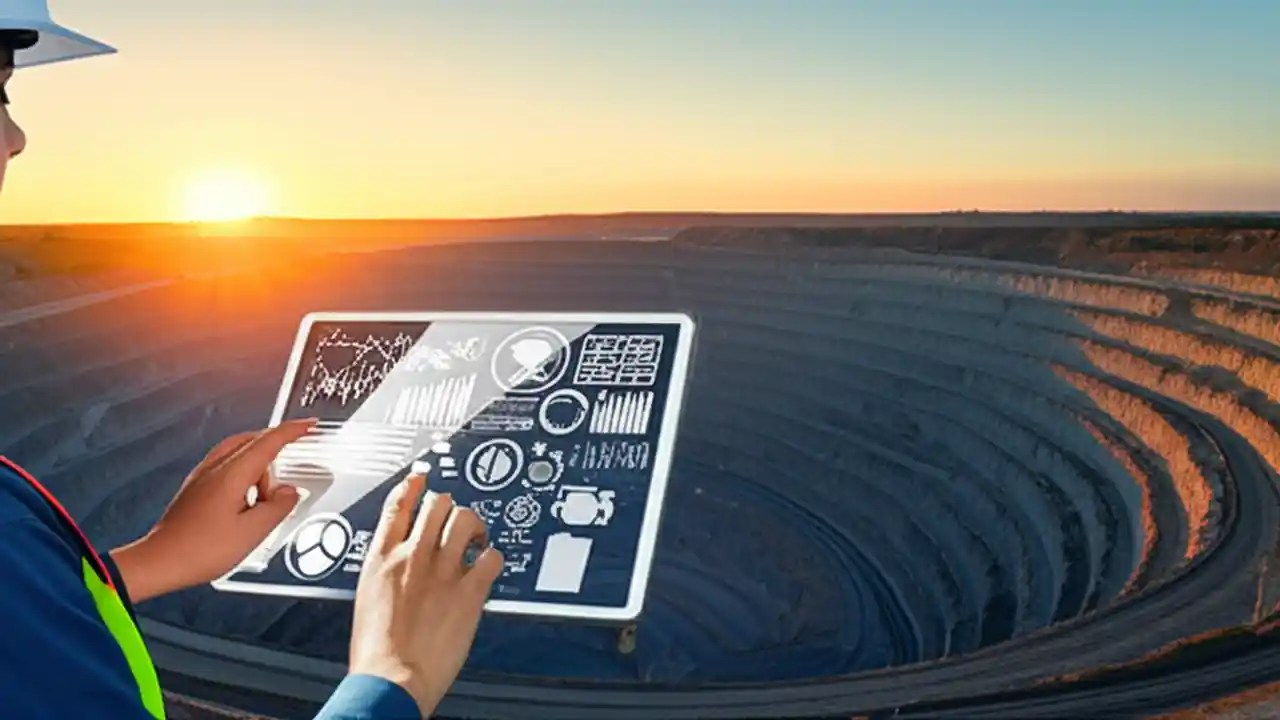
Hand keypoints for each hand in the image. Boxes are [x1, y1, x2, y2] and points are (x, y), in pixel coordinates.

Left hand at [110, 419, 316, 601]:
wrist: (158, 562)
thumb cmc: (200, 550)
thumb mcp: (252, 533)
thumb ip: (277, 508)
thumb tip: (289, 492)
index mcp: (231, 474)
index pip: (268, 442)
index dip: (292, 431)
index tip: (308, 424)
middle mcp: (214, 469)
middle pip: (250, 441)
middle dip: (275, 446)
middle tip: (290, 463)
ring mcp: (201, 478)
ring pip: (236, 453)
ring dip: (258, 465)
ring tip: (266, 496)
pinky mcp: (194, 489)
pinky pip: (225, 466)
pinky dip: (243, 473)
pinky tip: (245, 497)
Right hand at [348, 474, 502, 717]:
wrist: (390, 680)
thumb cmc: (376, 651)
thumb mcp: (370, 598)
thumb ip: (389, 572)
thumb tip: (403, 562)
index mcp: (381, 559)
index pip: (398, 505)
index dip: (412, 486)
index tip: (421, 479)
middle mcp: (412, 557)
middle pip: (437, 504)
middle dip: (449, 506)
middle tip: (456, 517)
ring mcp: (442, 571)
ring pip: (465, 519)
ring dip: (475, 524)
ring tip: (478, 537)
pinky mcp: (469, 591)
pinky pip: (491, 557)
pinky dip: (494, 557)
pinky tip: (490, 564)